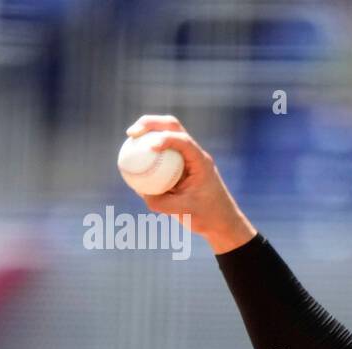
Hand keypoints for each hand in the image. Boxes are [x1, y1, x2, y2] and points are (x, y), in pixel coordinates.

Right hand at [125, 115, 256, 253]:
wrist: (221, 222)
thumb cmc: (208, 216)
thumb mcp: (184, 212)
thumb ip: (162, 203)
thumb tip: (140, 189)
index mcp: (201, 162)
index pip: (184, 141)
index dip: (166, 139)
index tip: (150, 147)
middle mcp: (194, 155)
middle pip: (172, 127)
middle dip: (150, 124)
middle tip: (131, 133)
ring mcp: (186, 159)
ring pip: (165, 135)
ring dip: (147, 132)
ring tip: (129, 138)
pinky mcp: (178, 167)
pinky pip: (160, 154)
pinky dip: (146, 151)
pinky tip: (131, 157)